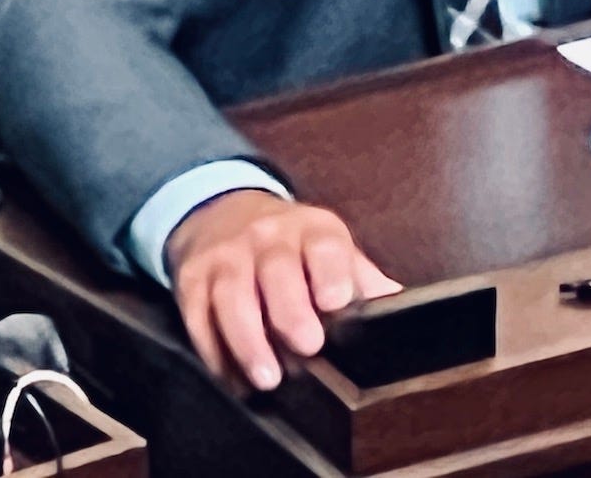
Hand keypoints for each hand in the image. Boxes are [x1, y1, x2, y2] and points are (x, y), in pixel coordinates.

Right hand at [166, 190, 401, 390]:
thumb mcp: (327, 247)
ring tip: (267, 378)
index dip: (331, 271)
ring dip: (249, 339)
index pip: (324, 244)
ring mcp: (226, 256)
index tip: (336, 301)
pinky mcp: (192, 279)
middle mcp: (267, 237)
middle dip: (290, 309)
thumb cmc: (289, 245)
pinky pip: (199, 317)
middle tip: (308, 345)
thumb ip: (361, 277)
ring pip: (233, 295)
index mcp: (311, 229)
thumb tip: (398, 306)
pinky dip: (214, 351)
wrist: (220, 213)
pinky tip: (232, 377)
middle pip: (277, 268)